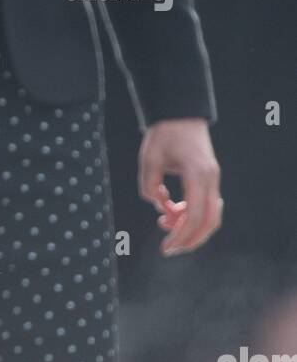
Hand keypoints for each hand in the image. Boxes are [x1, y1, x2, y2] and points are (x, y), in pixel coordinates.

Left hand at [138, 118, 222, 255]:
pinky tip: (173, 211)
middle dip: (189, 239)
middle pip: (208, 222)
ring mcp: (213, 180)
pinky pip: (206, 206)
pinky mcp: (209, 179)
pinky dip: (192, 215)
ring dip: (190, 227)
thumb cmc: (164, 133)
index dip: (181, 236)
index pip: (195, 215)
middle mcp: (210, 179)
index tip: (166, 248)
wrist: (180, 113)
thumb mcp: (149, 157)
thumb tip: (158, 206)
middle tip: (168, 248)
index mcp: (197, 174)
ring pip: (210, 217)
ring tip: (165, 224)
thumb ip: (150, 184)